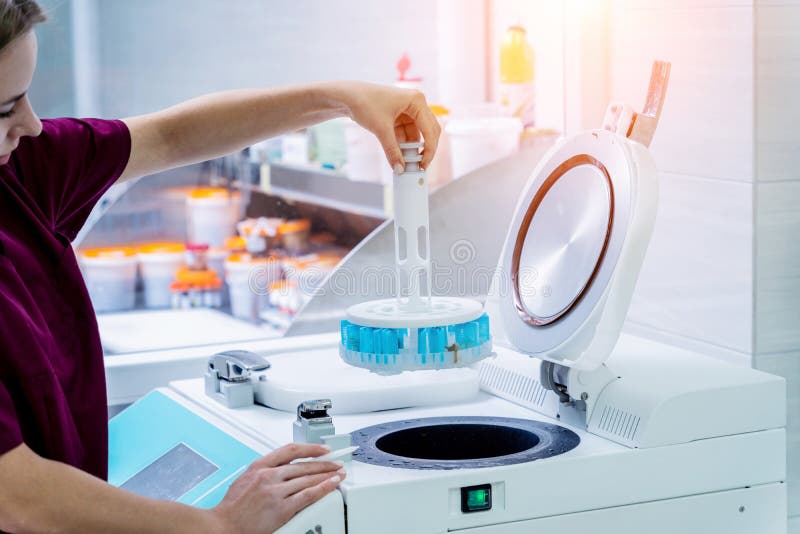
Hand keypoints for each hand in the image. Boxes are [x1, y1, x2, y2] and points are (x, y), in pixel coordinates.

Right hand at [209, 443, 344, 533]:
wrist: (223, 526)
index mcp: (259, 466)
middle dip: (324, 464)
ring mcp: (276, 492)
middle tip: (336, 463)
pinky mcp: (282, 508)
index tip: (322, 449)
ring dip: (327, 475)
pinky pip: (308, 495)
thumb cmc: (231, 508)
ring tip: (338, 473)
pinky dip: (323, 488)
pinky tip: (332, 484)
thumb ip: (264, 472)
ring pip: (308, 479)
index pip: (290, 450)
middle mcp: (268, 476)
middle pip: (303, 465)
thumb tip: (282, 470)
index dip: (310, 448)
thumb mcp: (245, 479)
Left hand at [337, 81, 441, 171]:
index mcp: (417, 101)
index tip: (423, 166)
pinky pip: (407, 132)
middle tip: (419, 166)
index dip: (429, 150)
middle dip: (424, 149)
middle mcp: (416, 103)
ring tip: (406, 163)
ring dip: (412, 148)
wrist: (346, 96)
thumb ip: (392, 150)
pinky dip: (404, 144)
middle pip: (429, 131)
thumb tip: (400, 168)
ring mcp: (408, 109)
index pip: (430, 130)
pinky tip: (400, 155)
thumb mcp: (381, 129)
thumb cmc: (364, 103)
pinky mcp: (399, 115)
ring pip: (417, 133)